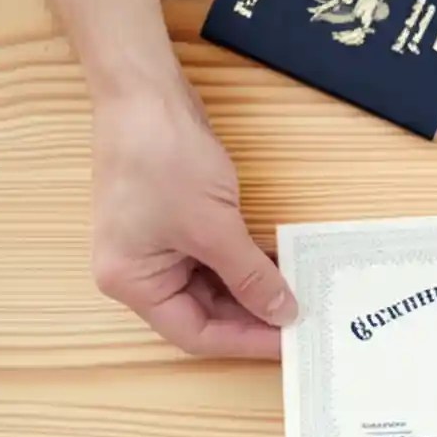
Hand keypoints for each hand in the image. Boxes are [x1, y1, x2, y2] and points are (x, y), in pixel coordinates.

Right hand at [89, 89, 297, 357]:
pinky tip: (280, 265)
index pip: (195, 334)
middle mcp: (139, 271)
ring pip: (212, 286)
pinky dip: (245, 263)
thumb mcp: (214, 228)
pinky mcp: (175, 221)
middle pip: (204, 313)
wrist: (143, 92)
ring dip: (253, 290)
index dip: (245, 341)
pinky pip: (214, 257)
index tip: (289, 343)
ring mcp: (156, 245)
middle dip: (253, 317)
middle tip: (303, 322)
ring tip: (298, 296)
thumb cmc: (163, 158)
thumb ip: (250, 277)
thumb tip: (283, 312)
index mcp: (133, 282)